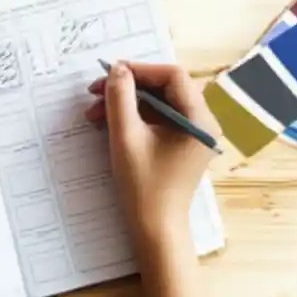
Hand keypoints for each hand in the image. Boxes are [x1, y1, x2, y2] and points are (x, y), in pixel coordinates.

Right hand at [86, 61, 219, 236]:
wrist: (154, 228)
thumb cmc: (144, 186)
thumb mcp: (126, 136)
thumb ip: (120, 97)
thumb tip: (117, 69)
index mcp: (199, 119)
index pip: (173, 76)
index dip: (140, 69)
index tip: (110, 73)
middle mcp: (201, 122)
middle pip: (164, 87)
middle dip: (128, 87)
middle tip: (96, 90)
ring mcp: (191, 134)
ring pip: (157, 102)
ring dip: (126, 102)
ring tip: (95, 111)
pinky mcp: (179, 143)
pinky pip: (156, 118)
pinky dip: (132, 116)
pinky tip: (107, 122)